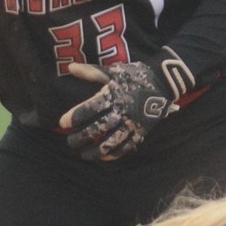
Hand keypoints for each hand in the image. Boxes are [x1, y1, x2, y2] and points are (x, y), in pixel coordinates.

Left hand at [57, 50, 196, 161]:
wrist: (164, 82)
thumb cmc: (135, 75)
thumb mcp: (113, 72)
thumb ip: (91, 72)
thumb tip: (70, 68)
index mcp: (114, 95)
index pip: (90, 108)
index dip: (75, 116)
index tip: (62, 123)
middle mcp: (122, 110)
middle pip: (99, 127)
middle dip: (82, 136)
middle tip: (70, 142)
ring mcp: (133, 122)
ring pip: (112, 140)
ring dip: (97, 149)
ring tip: (84, 155)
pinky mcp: (141, 130)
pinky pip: (128, 144)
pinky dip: (115, 152)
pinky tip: (104, 157)